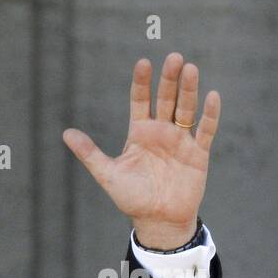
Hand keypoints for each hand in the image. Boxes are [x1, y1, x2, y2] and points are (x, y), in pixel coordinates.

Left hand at [63, 52, 221, 248]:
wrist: (157, 220)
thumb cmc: (132, 198)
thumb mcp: (108, 174)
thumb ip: (89, 153)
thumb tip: (66, 133)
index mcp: (139, 134)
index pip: (140, 101)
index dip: (142, 83)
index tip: (143, 63)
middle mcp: (160, 132)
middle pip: (166, 100)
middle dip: (169, 79)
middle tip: (174, 58)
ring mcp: (180, 141)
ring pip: (186, 109)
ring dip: (189, 90)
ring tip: (190, 68)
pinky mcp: (198, 153)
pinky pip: (205, 131)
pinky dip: (209, 115)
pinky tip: (212, 96)